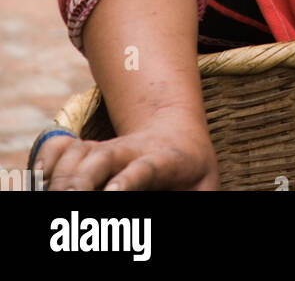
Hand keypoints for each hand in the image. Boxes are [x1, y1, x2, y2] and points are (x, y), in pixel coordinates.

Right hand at [35, 114, 219, 191]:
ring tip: (50, 203)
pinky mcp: (91, 149)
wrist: (178, 134)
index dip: (127, 181)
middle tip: (67, 206)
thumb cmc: (193, 174)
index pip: (145, 168)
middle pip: (103, 157)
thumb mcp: (205, 188)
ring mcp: (109, 147)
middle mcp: (133, 150)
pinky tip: (38, 183)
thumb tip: (193, 211)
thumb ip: (200, 199)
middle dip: (81, 181)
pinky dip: (45, 162)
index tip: (112, 196)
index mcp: (168, 160)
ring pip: (79, 152)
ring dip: (60, 178)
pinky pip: (62, 147)